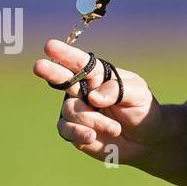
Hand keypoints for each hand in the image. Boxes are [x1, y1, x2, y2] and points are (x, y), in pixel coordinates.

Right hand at [32, 39, 164, 166]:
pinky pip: (67, 130)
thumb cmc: (142, 109)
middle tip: (39, 66)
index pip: (79, 62)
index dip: (65, 54)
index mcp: (97, 75)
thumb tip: (93, 97)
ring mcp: (77, 110)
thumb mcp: (138, 93)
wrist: (147, 139)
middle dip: (51, 72)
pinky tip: (92, 136)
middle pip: (62, 78)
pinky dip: (79, 133)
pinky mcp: (75, 131)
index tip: (50, 46)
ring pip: (70, 110)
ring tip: (116, 128)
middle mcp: (82, 90)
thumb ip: (117, 90)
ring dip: (93, 119)